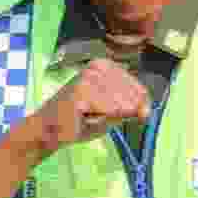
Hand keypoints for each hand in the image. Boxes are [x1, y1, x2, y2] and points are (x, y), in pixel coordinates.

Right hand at [15, 54, 151, 159]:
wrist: (49, 131)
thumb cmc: (81, 120)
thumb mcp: (114, 114)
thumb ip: (132, 109)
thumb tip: (147, 111)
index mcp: (107, 67)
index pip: (140, 90)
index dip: (137, 108)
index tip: (126, 114)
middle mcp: (99, 66)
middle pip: (133, 98)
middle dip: (120, 114)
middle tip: (96, 114)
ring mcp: (89, 76)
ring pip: (123, 105)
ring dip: (108, 117)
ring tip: (88, 114)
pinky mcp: (81, 89)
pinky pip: (110, 109)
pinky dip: (100, 119)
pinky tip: (83, 115)